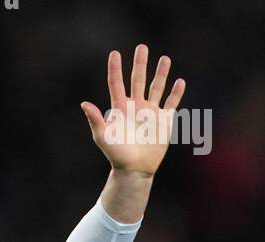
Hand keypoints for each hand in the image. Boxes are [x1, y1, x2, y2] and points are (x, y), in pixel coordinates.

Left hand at [81, 46, 184, 176]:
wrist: (134, 170)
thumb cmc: (116, 155)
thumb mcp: (103, 137)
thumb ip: (95, 120)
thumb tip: (84, 103)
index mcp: (120, 108)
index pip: (117, 84)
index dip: (115, 69)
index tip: (114, 54)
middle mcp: (136, 106)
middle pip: (138, 80)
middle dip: (140, 64)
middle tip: (142, 47)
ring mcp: (150, 112)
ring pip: (157, 87)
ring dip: (161, 73)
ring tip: (165, 59)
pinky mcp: (164, 121)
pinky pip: (172, 104)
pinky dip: (176, 93)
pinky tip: (179, 82)